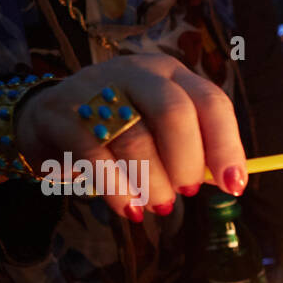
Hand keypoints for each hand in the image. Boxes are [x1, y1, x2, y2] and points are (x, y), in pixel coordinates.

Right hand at [13, 53, 246, 220]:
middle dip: (186, 163)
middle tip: (185, 192)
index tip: (233, 185)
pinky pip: (97, 157)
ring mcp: (96, 88)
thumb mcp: (161, 132)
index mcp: (172, 75)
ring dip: (153, 183)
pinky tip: (129, 208)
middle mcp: (137, 73)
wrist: (48, 119)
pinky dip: (119, 190)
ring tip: (157, 205)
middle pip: (174, 113)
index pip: (211, 102)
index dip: (226, 146)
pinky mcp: (62, 114)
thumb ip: (195, 151)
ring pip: (136, 139)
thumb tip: (229, 181)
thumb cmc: (122, 131)